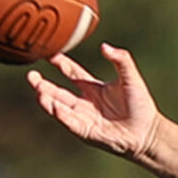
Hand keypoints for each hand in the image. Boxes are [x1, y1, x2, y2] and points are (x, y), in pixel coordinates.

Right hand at [26, 43, 162, 160]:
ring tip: (37, 88)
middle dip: (43, 84)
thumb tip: (104, 46)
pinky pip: (69, 122)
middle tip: (30, 75)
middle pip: (58, 91)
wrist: (148, 132)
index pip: (71, 72)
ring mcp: (83, 117)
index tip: (47, 53)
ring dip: (47, 99)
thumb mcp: (131, 77)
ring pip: (59, 106)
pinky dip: (61, 114)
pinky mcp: (85, 131)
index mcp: (93, 88)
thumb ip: (121, 60)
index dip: (59, 63)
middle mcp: (85, 102)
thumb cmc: (140, 105)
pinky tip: (53, 106)